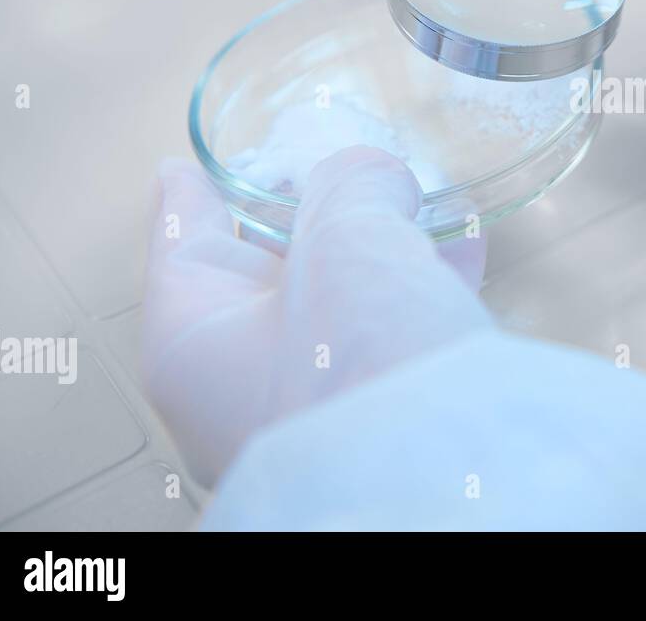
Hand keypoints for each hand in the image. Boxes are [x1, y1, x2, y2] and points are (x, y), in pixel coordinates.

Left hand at [142, 146, 490, 485]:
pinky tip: (464, 246)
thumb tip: (377, 180)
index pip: (182, 248)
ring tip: (416, 198)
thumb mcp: (345, 240)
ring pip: (344, 303)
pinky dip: (426, 282)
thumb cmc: (361, 371)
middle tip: (325, 168)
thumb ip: (354, 187)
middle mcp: (244, 388)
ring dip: (382, 245)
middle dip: (307, 216)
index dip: (189, 196)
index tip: (181, 170)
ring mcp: (315, 410)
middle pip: (269, 275)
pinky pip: (398, 334)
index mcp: (196, 347)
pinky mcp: (386, 418)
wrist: (443, 476)